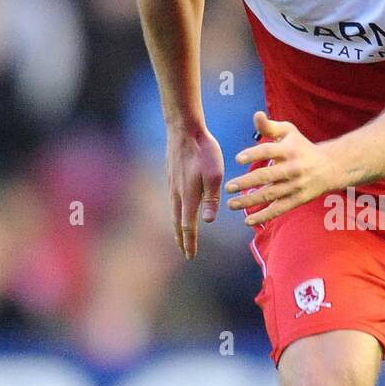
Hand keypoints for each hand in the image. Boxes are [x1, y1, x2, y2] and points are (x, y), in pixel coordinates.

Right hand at [166, 123, 223, 258]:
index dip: (190, 242)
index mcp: (189, 197)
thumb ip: (211, 199)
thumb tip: (208, 221)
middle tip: (184, 253)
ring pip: (173, 213)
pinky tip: (179, 213)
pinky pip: (172, 202)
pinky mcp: (171, 177)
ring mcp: (171, 185)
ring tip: (180, 237)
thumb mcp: (214, 175)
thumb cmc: (203, 151)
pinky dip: (176, 214)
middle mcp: (177, 194)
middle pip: (178, 223)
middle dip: (181, 240)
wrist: (184, 129)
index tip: (190, 256)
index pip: (188, 226)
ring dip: (177, 228)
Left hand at [225, 111, 335, 225]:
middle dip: (246, 182)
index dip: (253, 154)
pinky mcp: (297, 200)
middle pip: (267, 176)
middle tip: (229, 186)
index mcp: (289, 150)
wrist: (331, 167)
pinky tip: (248, 220)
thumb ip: (270, 126)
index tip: (238, 159)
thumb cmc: (303, 147)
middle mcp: (292, 168)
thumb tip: (256, 115)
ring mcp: (295, 186)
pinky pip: (279, 209)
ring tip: (231, 203)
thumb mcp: (290, 132)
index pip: (269, 151)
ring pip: (270, 194)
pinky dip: (264, 216)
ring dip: (249, 201)